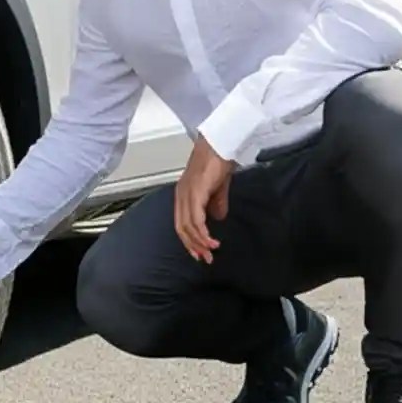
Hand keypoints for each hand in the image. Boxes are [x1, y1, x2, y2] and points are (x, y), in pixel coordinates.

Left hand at [174, 134, 233, 263]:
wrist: (220, 144)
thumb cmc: (217, 161)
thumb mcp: (218, 188)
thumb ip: (216, 204)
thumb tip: (218, 219)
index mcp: (183, 195)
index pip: (181, 223)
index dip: (189, 240)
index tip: (199, 253)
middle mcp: (181, 196)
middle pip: (181, 228)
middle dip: (193, 246)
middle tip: (205, 259)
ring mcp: (187, 194)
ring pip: (188, 226)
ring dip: (200, 242)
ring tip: (211, 252)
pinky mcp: (196, 192)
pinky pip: (196, 218)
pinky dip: (203, 232)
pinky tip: (211, 240)